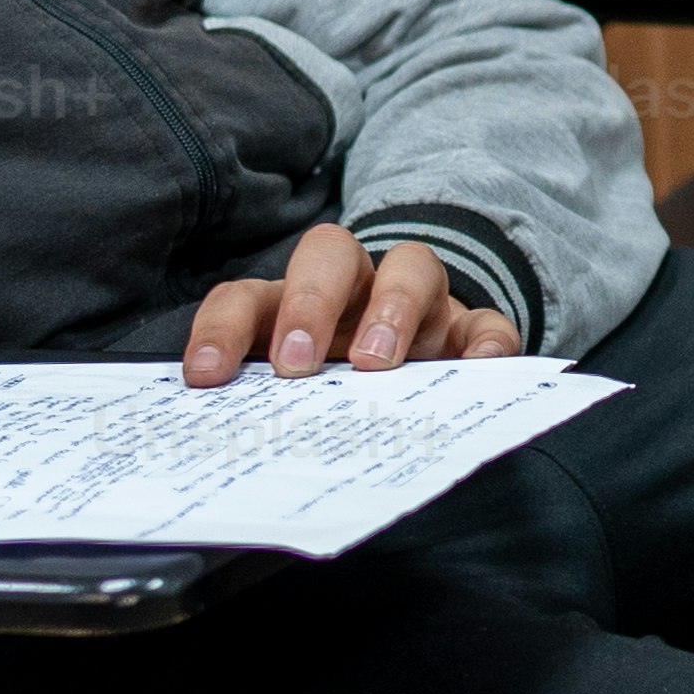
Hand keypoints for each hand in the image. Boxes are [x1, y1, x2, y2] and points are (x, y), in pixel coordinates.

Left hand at [179, 223, 521, 383]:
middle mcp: (353, 289)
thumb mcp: (290, 397)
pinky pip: (487, 321)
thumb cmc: (333, 392)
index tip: (207, 377)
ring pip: (412, 266)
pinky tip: (481, 366)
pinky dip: (487, 340)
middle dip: (310, 301)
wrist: (412, 382)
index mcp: (291, 304)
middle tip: (297, 364)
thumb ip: (260, 408)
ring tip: (377, 365)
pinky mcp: (470, 330)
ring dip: (392, 307)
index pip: (248, 298)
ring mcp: (417, 303)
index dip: (222, 329)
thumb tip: (215, 440)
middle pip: (330, 254)